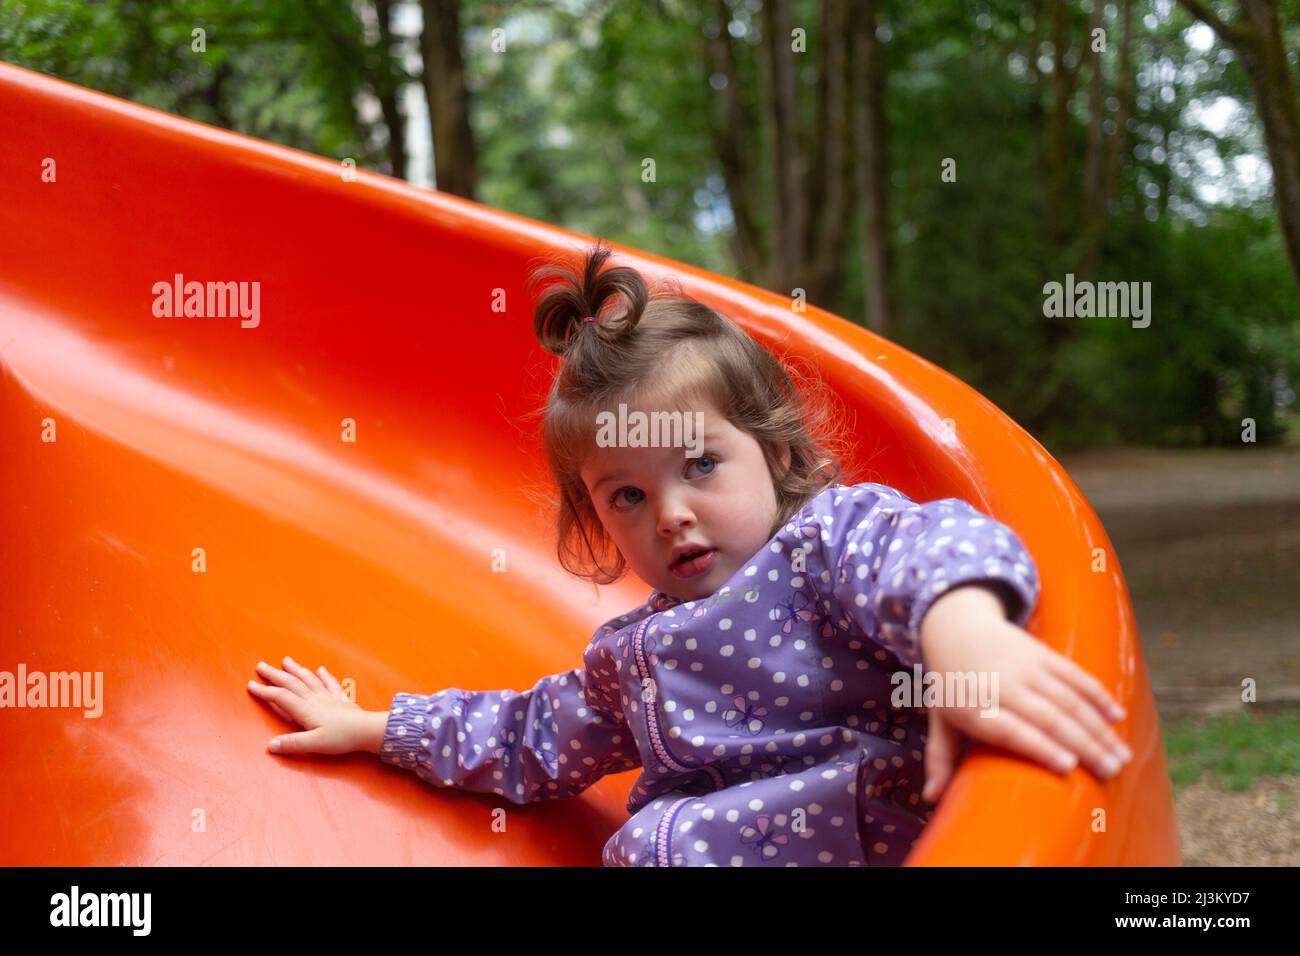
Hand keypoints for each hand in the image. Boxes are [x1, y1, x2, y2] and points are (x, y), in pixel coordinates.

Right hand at [246, 657, 384, 754]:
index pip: (281, 698)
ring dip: (296, 670)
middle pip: (292, 684)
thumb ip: (292, 743)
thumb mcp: (314, 744)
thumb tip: (270, 745)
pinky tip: (320, 669)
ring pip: (309, 679)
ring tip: (286, 660)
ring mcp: (329, 697)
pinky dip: (324, 675)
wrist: (367, 731)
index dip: (265, 691)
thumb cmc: (341, 738)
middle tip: (261, 665)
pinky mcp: (341, 699)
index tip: (251, 684)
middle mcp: (315, 699)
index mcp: (306, 710)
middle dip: (275, 675)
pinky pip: (330, 683)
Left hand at [916, 586, 1130, 803]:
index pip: (1010, 728)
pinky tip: (1118, 716)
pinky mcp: (1042, 654)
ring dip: (1098, 727)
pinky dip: (1097, 695)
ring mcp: (1025, 667)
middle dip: (1083, 744)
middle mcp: (1002, 686)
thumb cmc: (951, 684)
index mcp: (976, 707)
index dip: (1039, 745)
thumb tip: (932, 798)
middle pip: (1047, 717)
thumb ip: (940, 759)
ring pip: (1068, 699)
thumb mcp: (939, 719)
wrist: (956, 626)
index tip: (1068, 766)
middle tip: (1110, 772)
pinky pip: (1074, 674)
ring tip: (1122, 756)